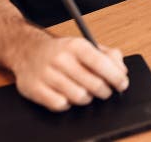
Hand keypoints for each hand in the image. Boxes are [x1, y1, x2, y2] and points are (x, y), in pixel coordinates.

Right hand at [10, 33, 128, 111]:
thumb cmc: (62, 51)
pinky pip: (60, 105)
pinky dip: (68, 104)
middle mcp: (61, 58)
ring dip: (87, 98)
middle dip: (105, 91)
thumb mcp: (85, 45)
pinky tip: (67, 95)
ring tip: (86, 92)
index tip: (122, 84)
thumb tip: (122, 70)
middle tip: (105, 91)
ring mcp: (46, 74)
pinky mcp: (35, 89)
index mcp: (76, 45)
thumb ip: (108, 55)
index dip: (116, 77)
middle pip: (93, 84)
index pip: (101, 64)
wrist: (28, 51)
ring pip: (79, 97)